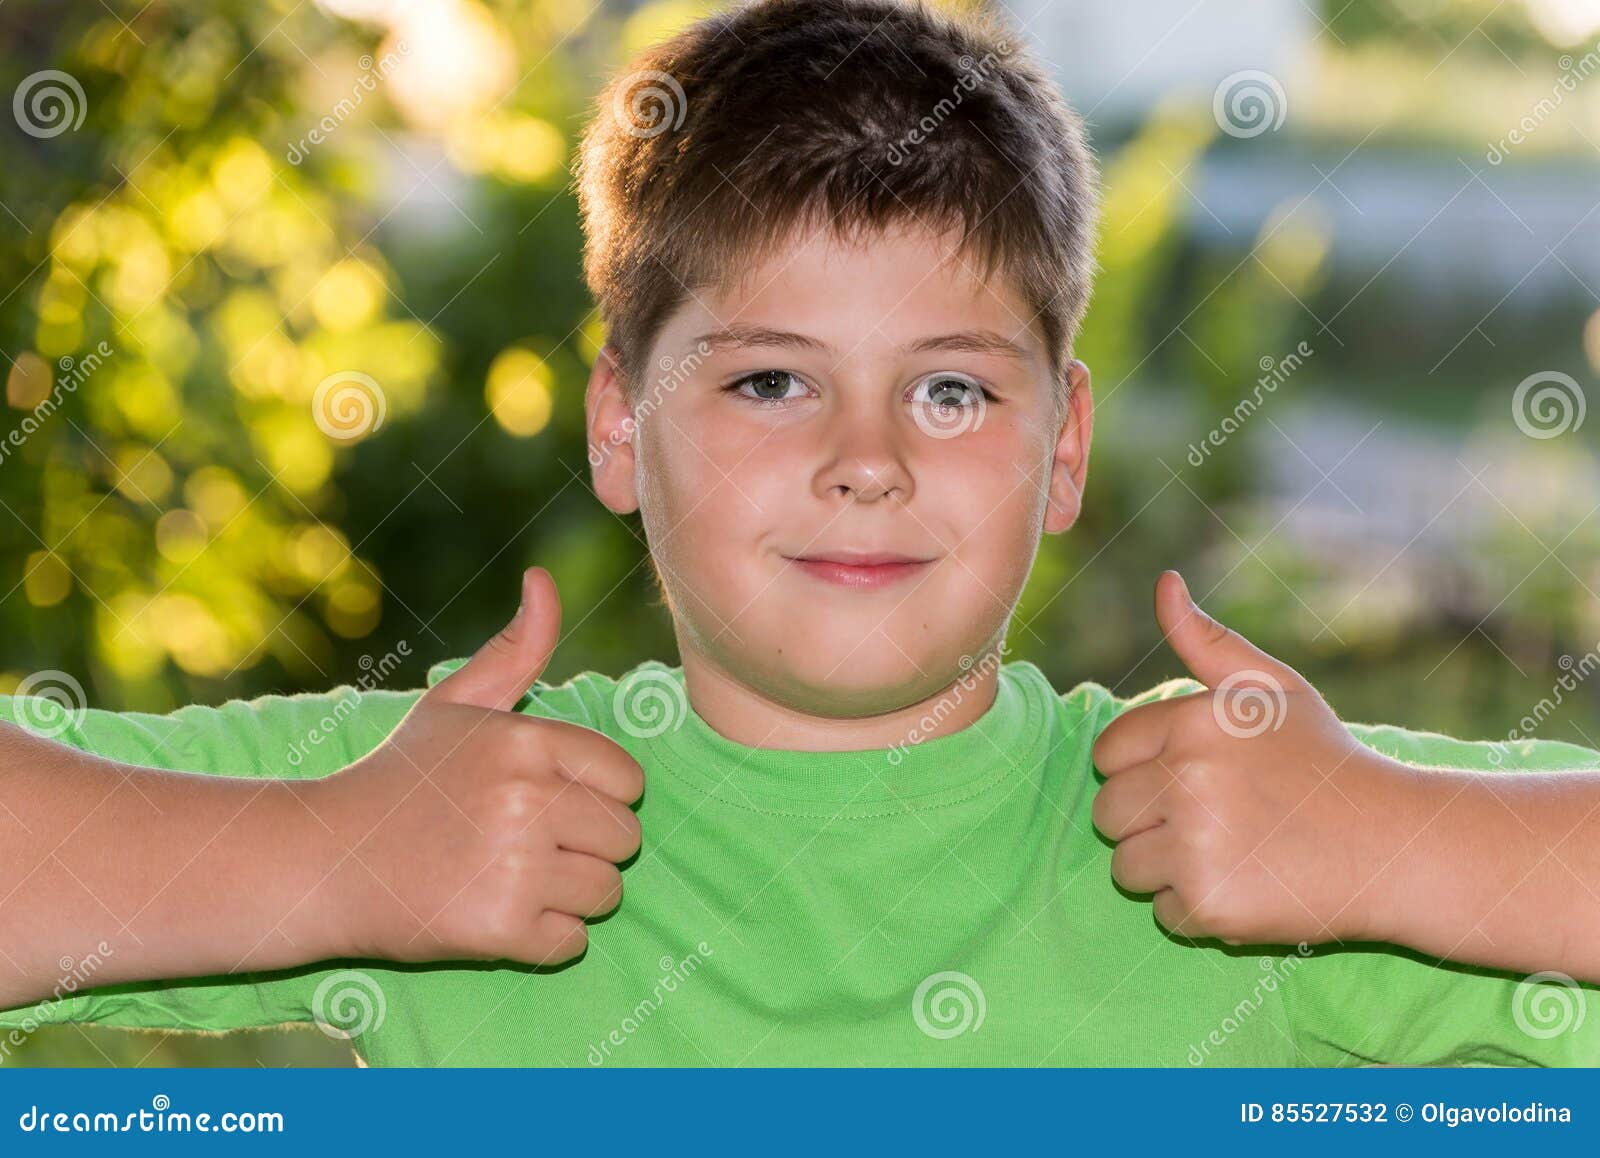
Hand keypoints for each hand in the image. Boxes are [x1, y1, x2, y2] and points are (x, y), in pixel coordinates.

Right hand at [315, 566, 644, 966]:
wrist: (322, 861)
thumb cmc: (399, 780)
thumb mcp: (456, 705)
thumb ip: (516, 649)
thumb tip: (543, 578)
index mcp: (526, 740)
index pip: (628, 781)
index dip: (596, 797)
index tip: (549, 804)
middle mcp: (527, 798)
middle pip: (624, 839)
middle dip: (587, 849)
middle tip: (525, 848)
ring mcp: (516, 864)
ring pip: (605, 892)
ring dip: (568, 897)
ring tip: (510, 879)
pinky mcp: (501, 928)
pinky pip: (573, 943)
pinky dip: (544, 941)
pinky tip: (498, 916)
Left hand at [1090, 571, 1410, 946]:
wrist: (1398, 846)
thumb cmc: (1326, 762)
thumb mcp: (1273, 688)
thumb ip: (1207, 641)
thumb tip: (1164, 582)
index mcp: (1194, 721)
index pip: (1108, 754)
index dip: (1143, 771)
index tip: (1193, 779)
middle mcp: (1187, 777)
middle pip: (1108, 813)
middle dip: (1150, 821)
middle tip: (1219, 821)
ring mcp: (1196, 843)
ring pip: (1126, 865)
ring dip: (1167, 868)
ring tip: (1234, 852)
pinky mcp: (1210, 901)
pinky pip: (1163, 912)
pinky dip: (1198, 911)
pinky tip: (1249, 886)